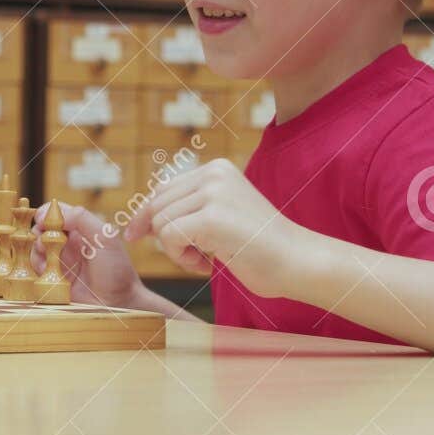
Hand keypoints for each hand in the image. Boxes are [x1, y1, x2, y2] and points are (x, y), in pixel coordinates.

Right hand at [33, 201, 147, 308]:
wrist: (119, 302)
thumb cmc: (117, 269)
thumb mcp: (104, 237)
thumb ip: (81, 219)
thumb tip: (49, 212)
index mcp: (80, 229)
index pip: (56, 212)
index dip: (45, 214)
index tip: (43, 220)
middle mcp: (67, 243)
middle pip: (40, 230)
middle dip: (40, 234)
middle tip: (48, 243)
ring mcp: (59, 261)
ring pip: (35, 249)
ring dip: (39, 253)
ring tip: (52, 261)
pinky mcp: (53, 279)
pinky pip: (36, 269)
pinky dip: (39, 269)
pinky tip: (51, 274)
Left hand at [124, 159, 317, 297]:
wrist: (298, 263)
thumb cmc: (260, 249)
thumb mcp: (222, 215)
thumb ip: (191, 208)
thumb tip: (142, 216)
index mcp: (217, 169)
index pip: (163, 190)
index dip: (146, 216)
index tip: (135, 236)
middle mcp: (214, 173)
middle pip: (156, 205)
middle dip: (163, 237)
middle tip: (193, 257)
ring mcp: (214, 193)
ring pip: (159, 223)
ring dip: (175, 250)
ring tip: (204, 261)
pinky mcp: (212, 217)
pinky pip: (168, 237)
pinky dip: (180, 258)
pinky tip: (206, 265)